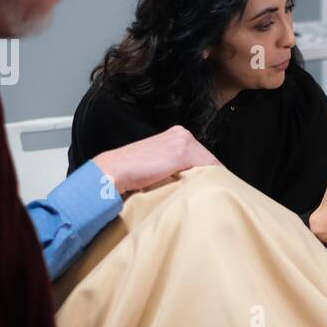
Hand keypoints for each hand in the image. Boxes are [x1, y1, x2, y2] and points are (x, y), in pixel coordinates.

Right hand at [91, 126, 220, 195]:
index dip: (206, 171)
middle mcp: (182, 133)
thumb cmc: (131, 170)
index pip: (201, 155)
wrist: (115, 170)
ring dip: (210, 178)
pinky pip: (209, 168)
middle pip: (208, 158)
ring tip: (209, 193)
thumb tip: (189, 178)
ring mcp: (183, 141)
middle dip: (209, 175)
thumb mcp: (157, 162)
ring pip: (210, 163)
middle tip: (210, 191)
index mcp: (176, 134)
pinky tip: (208, 189)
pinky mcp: (183, 152)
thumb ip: (172, 164)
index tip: (210, 184)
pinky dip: (211, 179)